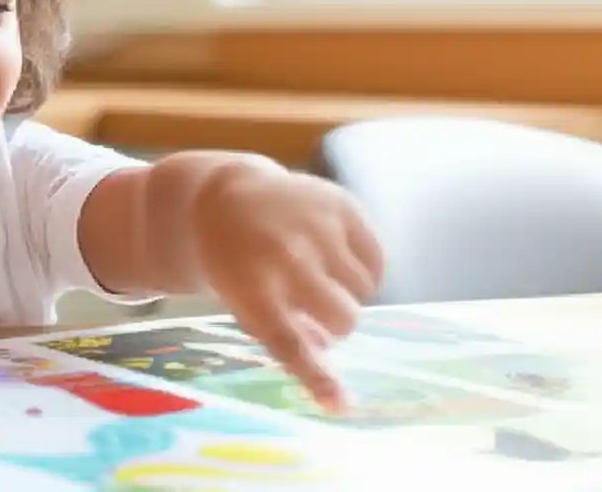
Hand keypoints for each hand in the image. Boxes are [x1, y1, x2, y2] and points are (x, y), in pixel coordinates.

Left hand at [190, 158, 382, 411]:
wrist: (225, 197)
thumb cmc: (237, 265)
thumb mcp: (243, 302)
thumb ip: (282, 334)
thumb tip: (327, 352)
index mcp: (251, 289)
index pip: (289, 342)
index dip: (317, 376)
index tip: (340, 404)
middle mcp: (284, 256)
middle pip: (344, 319)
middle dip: (336, 324)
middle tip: (315, 308)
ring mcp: (315, 226)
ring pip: (365, 290)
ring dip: (348, 293)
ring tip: (320, 275)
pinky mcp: (340, 206)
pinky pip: (377, 260)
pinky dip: (363, 267)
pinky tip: (335, 255)